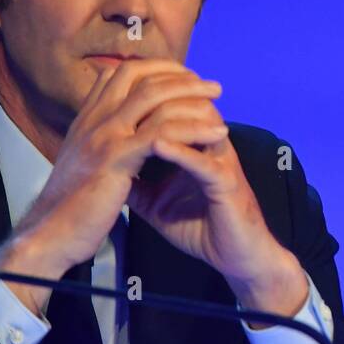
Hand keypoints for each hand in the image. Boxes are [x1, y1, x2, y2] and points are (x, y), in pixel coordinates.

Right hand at [0, 59, 225, 313]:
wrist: (48, 235)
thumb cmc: (70, 206)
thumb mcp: (85, 164)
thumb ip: (101, 141)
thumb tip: (123, 132)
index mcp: (87, 119)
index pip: (121, 74)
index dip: (155, 69)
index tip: (183, 76)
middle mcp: (93, 120)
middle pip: (140, 77)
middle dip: (179, 75)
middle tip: (210, 85)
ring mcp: (102, 136)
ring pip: (152, 98)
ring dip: (190, 94)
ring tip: (218, 99)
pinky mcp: (115, 159)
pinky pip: (161, 134)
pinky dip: (193, 130)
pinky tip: (216, 134)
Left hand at [125, 80, 307, 321]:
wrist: (238, 257)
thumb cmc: (202, 227)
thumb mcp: (157, 203)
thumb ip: (136, 182)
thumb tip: (105, 169)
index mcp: (196, 145)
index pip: (175, 105)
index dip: (150, 92)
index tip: (117, 88)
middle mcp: (211, 146)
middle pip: (188, 103)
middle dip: (159, 91)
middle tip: (127, 87)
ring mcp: (221, 162)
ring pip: (199, 123)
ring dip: (168, 114)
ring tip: (136, 108)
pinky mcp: (227, 184)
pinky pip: (204, 162)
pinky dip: (180, 151)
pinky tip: (156, 144)